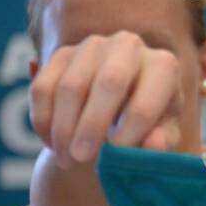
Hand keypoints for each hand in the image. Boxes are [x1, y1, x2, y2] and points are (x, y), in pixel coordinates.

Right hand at [29, 31, 184, 168]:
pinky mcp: (61, 54)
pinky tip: (54, 145)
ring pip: (70, 87)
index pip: (146, 100)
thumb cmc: (150, 121)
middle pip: (109, 82)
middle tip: (82, 157)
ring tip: (68, 160)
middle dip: (92, 124)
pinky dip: (44, 121)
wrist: (123, 100)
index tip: (117, 155)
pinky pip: (42, 89)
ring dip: (64, 128)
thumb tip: (154, 146)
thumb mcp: (162, 134)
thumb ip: (162, 140)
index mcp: (163, 66)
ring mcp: (93, 46)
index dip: (130, 131)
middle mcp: (129, 46)